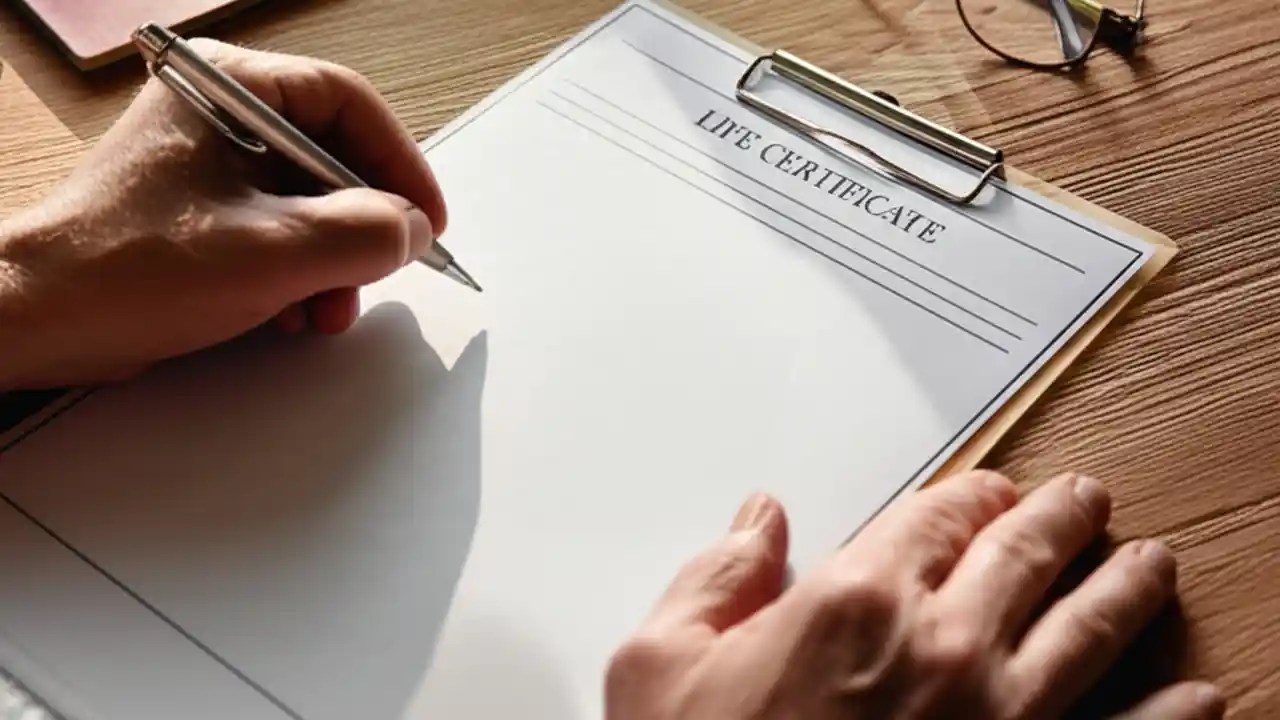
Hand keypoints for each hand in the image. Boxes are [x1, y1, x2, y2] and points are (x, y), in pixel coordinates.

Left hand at [0, 40, 444, 390]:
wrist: (43, 319)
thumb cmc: (127, 268)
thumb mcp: (274, 251)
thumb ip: (365, 234)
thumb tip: (411, 230)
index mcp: (231, 87)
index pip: (349, 105)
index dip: (402, 164)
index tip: (426, 218)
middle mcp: (222, 115)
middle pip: (335, 159)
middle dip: (362, 229)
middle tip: (378, 271)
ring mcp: (211, 163)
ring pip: (313, 204)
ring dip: (333, 263)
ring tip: (324, 309)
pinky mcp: (205, 211)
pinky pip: (282, 232)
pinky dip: (301, 274)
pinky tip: (292, 313)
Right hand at [607, 472, 1224, 719]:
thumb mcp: (660, 666)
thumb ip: (715, 577)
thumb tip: (756, 521)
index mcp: (853, 602)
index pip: (940, 512)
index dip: (976, 490)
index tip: (991, 488)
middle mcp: (940, 646)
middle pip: (1027, 551)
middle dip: (1064, 517)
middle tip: (1086, 501)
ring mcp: (1001, 717)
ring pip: (1093, 624)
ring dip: (1129, 584)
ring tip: (1150, 564)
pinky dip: (1174, 710)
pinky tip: (1198, 693)